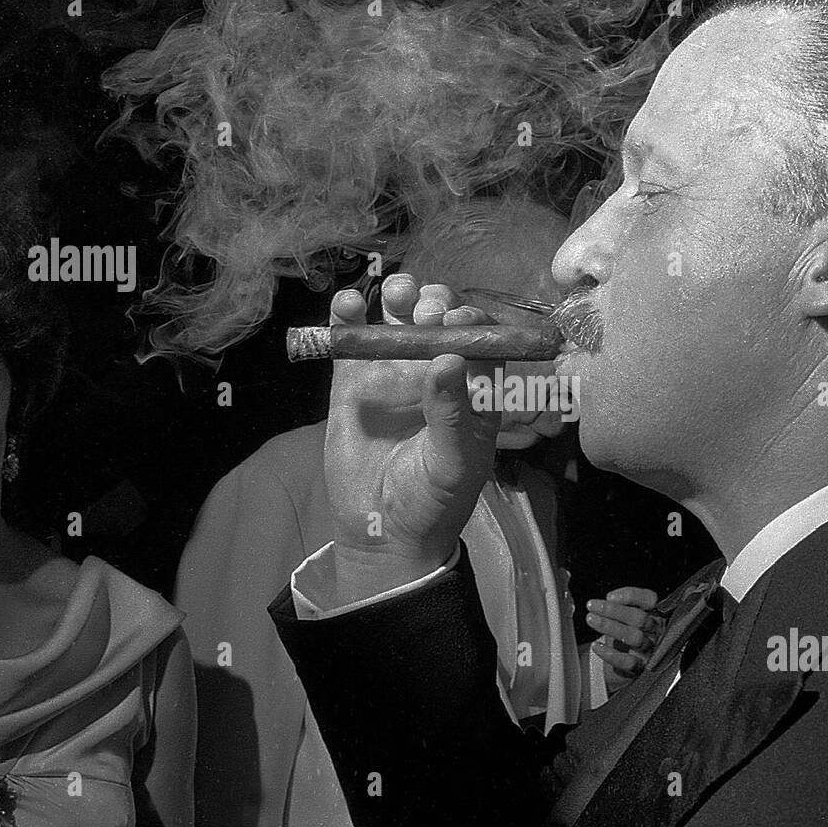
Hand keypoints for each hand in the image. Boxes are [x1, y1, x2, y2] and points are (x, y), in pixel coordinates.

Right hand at [323, 274, 502, 602]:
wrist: (383, 531)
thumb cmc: (434, 499)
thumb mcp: (454, 463)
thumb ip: (452, 414)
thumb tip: (449, 360)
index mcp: (473, 389)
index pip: (480, 339)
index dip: (471, 322)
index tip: (456, 320)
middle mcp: (436, 372)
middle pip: (439, 319)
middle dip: (435, 302)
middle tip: (425, 310)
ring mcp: (394, 372)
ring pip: (398, 319)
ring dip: (399, 296)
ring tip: (395, 295)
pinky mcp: (354, 381)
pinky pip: (353, 340)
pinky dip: (348, 316)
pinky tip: (348, 305)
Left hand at [586, 586, 664, 692]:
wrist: (627, 662)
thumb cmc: (626, 632)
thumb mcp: (625, 617)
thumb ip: (619, 606)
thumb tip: (605, 601)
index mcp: (655, 613)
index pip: (650, 600)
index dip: (631, 596)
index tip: (609, 596)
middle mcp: (656, 631)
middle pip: (640, 618)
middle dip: (614, 610)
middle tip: (592, 606)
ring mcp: (650, 650)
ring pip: (634, 637)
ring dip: (610, 627)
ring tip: (591, 619)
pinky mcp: (641, 667)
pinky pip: (628, 661)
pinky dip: (610, 653)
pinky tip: (596, 645)